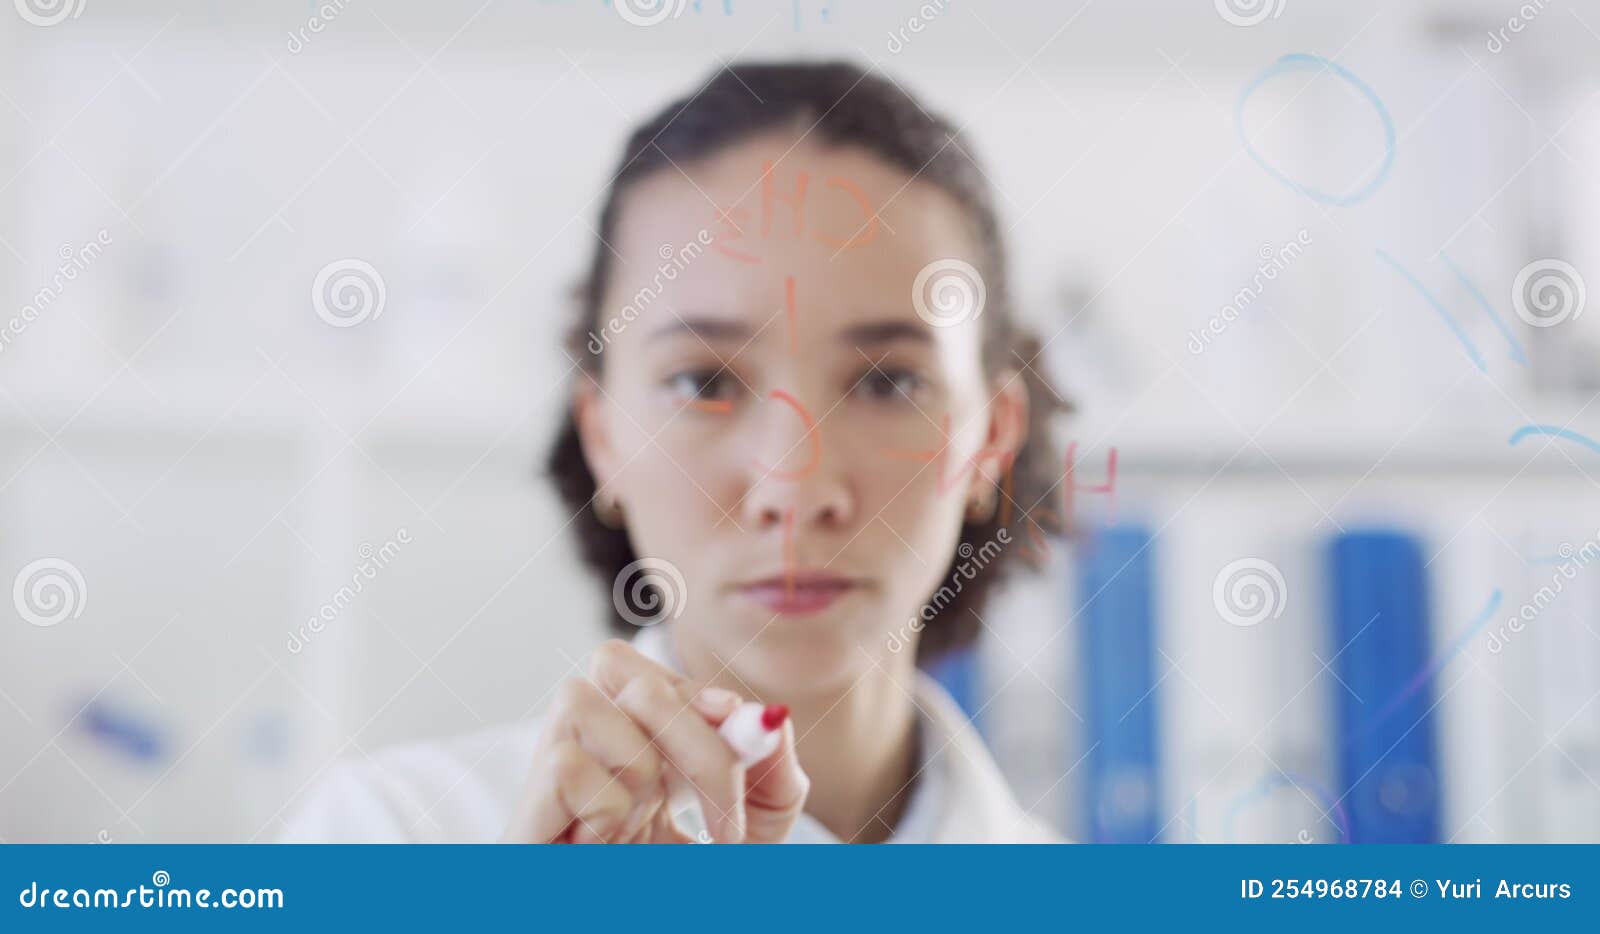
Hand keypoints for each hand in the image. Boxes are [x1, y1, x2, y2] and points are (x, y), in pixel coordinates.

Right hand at [502, 639, 808, 842]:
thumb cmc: (681, 901)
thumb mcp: (748, 842)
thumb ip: (770, 781)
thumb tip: (771, 720)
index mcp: (629, 756)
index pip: (643, 670)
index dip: (700, 689)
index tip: (748, 737)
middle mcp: (581, 760)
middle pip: (611, 661)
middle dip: (689, 725)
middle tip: (724, 813)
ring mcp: (545, 791)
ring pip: (577, 697)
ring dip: (640, 768)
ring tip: (644, 832)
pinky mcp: (519, 825)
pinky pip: (567, 763)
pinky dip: (608, 804)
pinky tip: (604, 847)